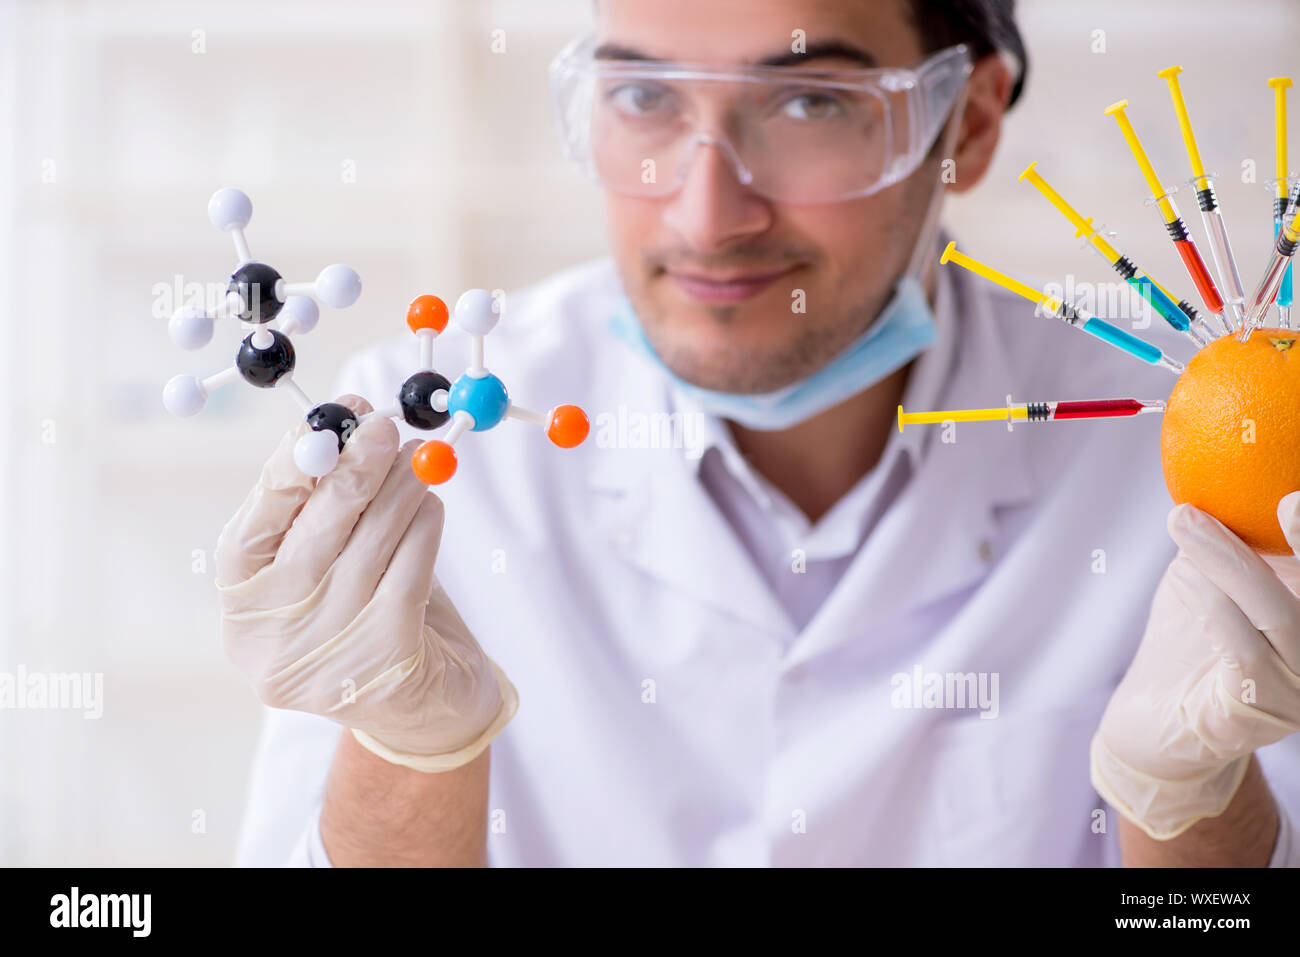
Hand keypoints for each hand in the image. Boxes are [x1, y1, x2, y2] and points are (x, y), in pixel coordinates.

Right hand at [214, 395, 516, 771]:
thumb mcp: (332, 561)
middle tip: (385, 427)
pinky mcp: (383, 663)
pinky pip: (410, 573)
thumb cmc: (370, 613)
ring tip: (419, 460)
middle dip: (355, 468)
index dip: (295, 461)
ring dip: (400, 490)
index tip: (332, 416)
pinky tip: (432, 505)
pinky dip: (424, 529)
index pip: (255, 520)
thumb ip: (329, 505)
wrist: (424, 711)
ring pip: (371, 544)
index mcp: (243, 601)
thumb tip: (350, 421)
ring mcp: (325, 655)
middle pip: (316, 529)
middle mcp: (271, 635)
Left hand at [1090, 493, 1299, 839]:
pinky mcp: (1255, 720)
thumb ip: (1235, 531)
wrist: (1156, 721)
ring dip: (1233, 563)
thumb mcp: (1215, 573)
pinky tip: (1184, 575)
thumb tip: (1226, 464)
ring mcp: (1297, 694)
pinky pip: (1243, 656)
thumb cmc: (1194, 636)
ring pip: (1284, 618)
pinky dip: (1213, 606)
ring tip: (1184, 519)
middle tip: (1288, 496)